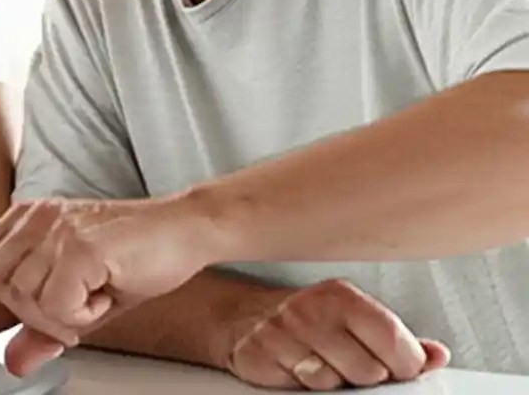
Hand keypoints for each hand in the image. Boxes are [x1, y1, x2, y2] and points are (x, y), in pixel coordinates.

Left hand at [0, 197, 212, 375]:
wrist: (186, 229)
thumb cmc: (137, 256)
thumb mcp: (82, 300)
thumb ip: (41, 327)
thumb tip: (13, 360)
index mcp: (26, 222)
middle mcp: (33, 219)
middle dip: (33, 312)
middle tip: (77, 306)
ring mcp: (54, 229)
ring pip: (26, 298)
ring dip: (62, 313)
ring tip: (96, 292)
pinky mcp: (78, 246)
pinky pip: (56, 304)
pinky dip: (80, 313)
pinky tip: (104, 293)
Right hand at [227, 279, 449, 389]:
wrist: (245, 318)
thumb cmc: (308, 320)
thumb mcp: (355, 320)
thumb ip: (398, 341)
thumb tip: (437, 355)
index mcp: (343, 296)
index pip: (393, 340)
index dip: (404, 365)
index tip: (397, 368)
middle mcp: (311, 309)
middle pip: (368, 370)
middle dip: (365, 377)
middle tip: (349, 365)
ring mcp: (282, 332)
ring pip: (333, 382)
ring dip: (332, 381)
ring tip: (321, 364)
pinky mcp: (259, 353)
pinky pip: (300, 385)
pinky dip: (303, 383)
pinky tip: (298, 367)